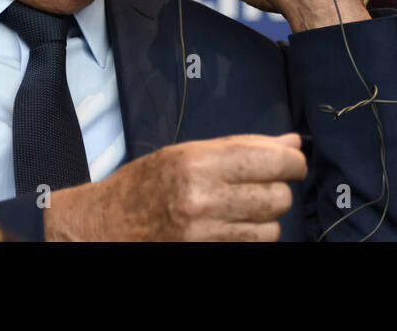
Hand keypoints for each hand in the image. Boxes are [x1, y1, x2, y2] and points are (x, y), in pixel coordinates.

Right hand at [43, 133, 306, 240]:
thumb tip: (294, 142)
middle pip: (278, 198)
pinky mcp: (203, 254)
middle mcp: (201, 198)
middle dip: (279, 190)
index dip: (294, 163)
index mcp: (199, 162)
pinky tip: (234, 227)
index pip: (274, 162)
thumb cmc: (147, 182)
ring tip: (245, 209)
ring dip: (266, 219)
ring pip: (271, 229)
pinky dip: (251, 237)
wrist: (102, 227)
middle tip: (264, 187)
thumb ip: (244, 147)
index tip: (293, 164)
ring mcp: (202, 234)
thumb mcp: (189, 152)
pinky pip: (251, 247)